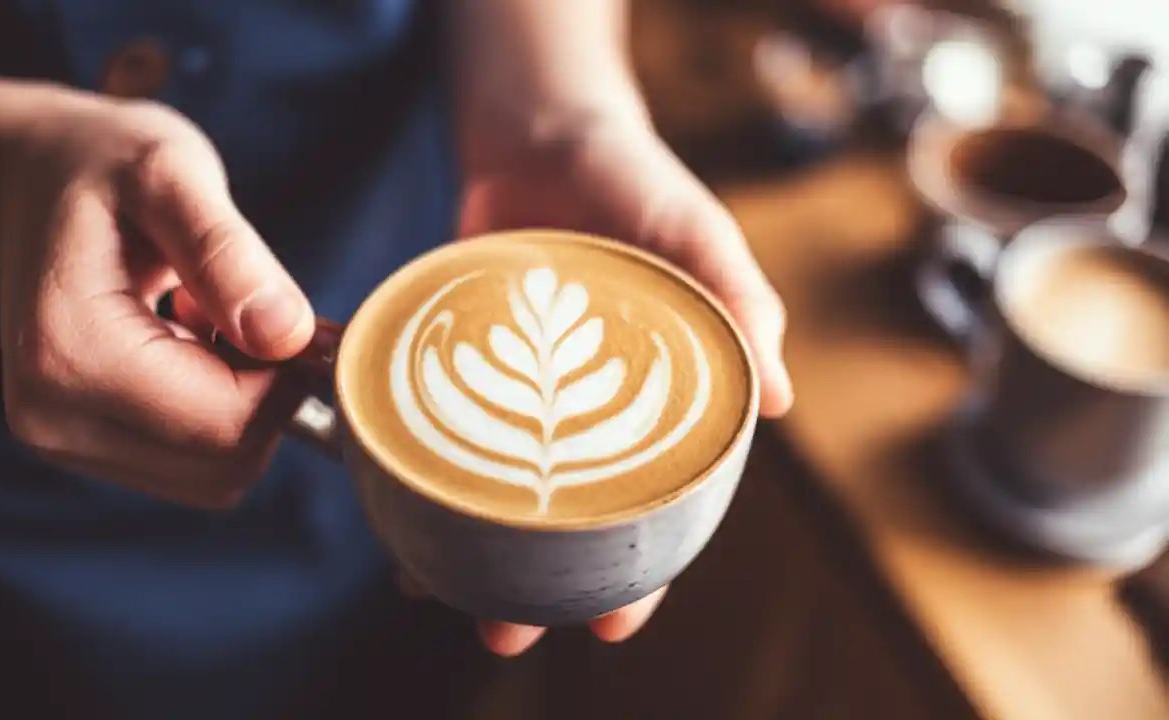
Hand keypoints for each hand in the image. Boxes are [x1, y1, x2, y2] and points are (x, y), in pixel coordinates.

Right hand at [0, 93, 313, 507]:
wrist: (32, 177)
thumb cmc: (104, 163)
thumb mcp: (171, 172)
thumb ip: (228, 253)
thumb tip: (286, 336)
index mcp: (69, 353)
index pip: (227, 426)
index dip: (288, 380)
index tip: (298, 317)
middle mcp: (52, 418)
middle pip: (225, 465)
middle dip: (269, 396)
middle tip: (258, 312)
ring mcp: (62, 440)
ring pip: (215, 476)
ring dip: (245, 406)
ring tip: (213, 321)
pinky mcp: (85, 446)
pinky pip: (192, 466)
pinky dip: (219, 414)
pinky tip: (195, 344)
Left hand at [456, 113, 792, 654]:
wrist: (543, 128)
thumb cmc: (636, 181)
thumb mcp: (698, 234)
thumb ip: (740, 304)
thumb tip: (779, 401)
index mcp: (652, 404)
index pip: (654, 510)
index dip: (641, 572)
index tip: (612, 624)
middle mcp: (583, 413)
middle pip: (564, 522)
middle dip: (540, 588)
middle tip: (505, 632)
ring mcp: (518, 396)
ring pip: (494, 494)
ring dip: (468, 550)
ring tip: (437, 595)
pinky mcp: (461, 369)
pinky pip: (438, 435)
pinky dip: (418, 474)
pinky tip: (394, 512)